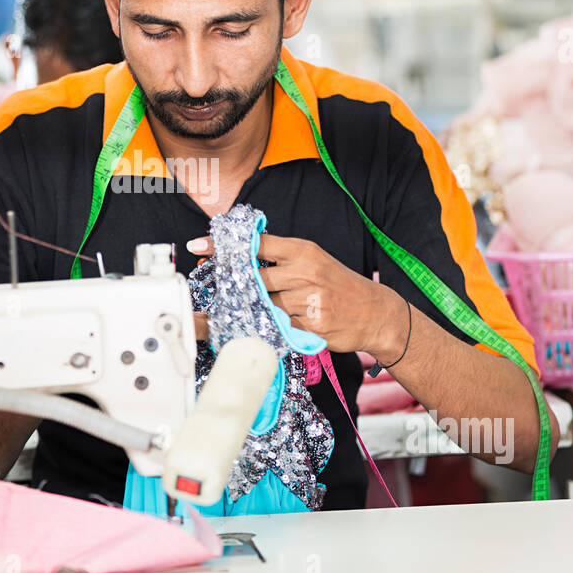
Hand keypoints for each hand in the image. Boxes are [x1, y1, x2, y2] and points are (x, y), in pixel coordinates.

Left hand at [187, 232, 405, 357]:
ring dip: (257, 310)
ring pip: (265, 305)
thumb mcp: (313, 260)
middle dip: (238, 286)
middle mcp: (304, 272)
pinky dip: (272, 328)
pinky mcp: (310, 325)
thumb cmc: (338, 285)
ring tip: (257, 312)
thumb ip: (281, 258)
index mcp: (303, 251)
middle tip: (225, 291)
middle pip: (254, 278)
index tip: (198, 247)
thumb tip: (242, 258)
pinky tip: (275, 326)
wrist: (374, 312)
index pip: (256, 244)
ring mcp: (308, 300)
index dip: (225, 246)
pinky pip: (279, 327)